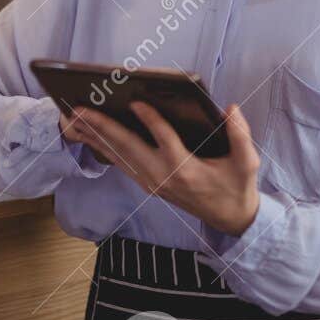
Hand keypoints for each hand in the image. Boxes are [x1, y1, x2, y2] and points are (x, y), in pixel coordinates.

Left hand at [61, 100, 260, 235]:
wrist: (230, 218)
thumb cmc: (237, 187)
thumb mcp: (247, 162)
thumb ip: (240, 134)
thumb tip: (230, 108)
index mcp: (186, 170)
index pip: (165, 140)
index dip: (151, 120)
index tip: (135, 101)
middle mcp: (163, 177)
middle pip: (128, 147)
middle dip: (102, 126)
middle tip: (79, 108)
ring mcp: (152, 182)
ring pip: (118, 155)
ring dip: (94, 135)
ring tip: (72, 117)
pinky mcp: (147, 183)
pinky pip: (120, 163)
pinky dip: (102, 147)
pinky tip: (87, 134)